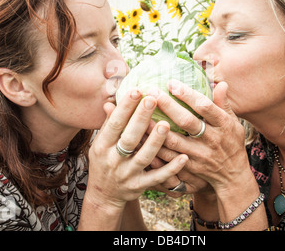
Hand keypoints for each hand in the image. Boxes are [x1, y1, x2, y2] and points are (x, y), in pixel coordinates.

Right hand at [85, 88, 188, 210]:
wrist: (103, 195)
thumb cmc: (104, 161)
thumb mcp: (101, 143)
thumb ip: (109, 124)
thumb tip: (111, 102)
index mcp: (102, 146)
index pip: (115, 124)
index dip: (125, 107)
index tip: (136, 90)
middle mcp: (113, 160)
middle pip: (129, 138)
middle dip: (140, 119)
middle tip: (153, 99)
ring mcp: (127, 174)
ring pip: (144, 157)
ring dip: (155, 142)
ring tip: (166, 124)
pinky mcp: (139, 187)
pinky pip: (157, 178)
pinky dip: (170, 169)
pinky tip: (183, 157)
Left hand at [151, 80, 249, 194]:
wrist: (233, 177)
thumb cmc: (231, 144)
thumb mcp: (234, 123)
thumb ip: (224, 104)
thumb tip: (221, 83)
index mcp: (223, 125)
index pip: (204, 106)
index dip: (187, 94)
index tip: (171, 83)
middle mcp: (212, 140)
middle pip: (187, 121)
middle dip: (168, 105)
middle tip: (152, 92)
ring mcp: (200, 156)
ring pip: (174, 141)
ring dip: (155, 128)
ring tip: (140, 114)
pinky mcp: (189, 169)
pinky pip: (168, 159)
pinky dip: (155, 149)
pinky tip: (141, 138)